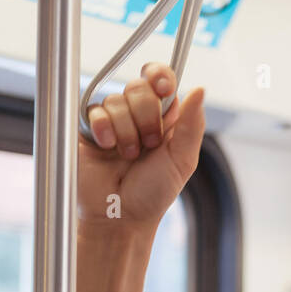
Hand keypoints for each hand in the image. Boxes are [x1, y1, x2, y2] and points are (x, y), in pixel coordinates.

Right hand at [78, 61, 204, 231]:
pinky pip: (94, 111)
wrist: (121, 215)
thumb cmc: (153, 193)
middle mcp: (138, 114)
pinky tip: (107, 147)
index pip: (161, 78)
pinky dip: (104, 129)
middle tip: (149, 144)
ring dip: (127, 132)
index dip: (160, 76)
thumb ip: (192, 124)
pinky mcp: (90, 128)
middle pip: (139, 86)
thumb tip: (200, 89)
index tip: (162, 89)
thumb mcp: (182, 160)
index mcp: (164, 118)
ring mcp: (113, 120)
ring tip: (128, 156)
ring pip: (117, 100)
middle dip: (147, 116)